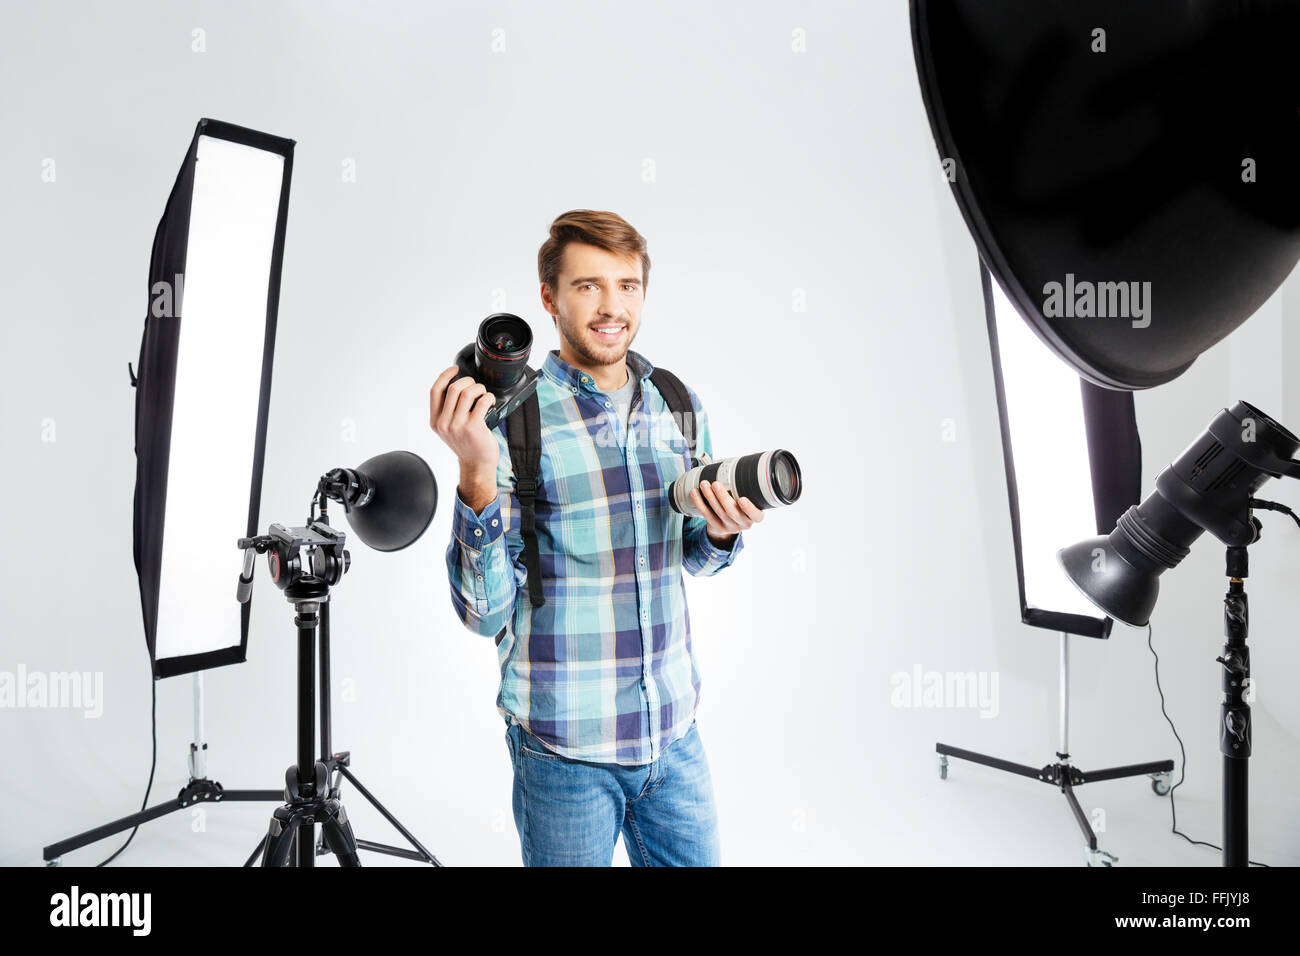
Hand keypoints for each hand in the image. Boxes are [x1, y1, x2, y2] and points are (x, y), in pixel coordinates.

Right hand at [430, 365, 497, 509]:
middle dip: (468, 381)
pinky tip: (490, 401)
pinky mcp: (474, 427)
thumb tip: (457, 386)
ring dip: (479, 388)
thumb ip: (448, 411)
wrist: (477, 465)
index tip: (455, 369)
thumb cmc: (467, 445)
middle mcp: (444, 423)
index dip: (445, 376)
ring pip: (467, 393)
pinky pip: (482, 402)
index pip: (435, 391)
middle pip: (453, 389)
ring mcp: (458, 426)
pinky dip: (488, 397)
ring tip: (484, 394)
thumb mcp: (449, 429)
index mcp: (435, 421)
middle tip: (476, 386)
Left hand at [690, 479, 762, 547]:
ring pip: (719, 512)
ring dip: (710, 497)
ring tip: (704, 484)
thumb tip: (750, 458)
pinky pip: (707, 515)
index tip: (742, 499)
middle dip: (723, 497)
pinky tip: (695, 493)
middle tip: (716, 484)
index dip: (749, 508)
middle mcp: (744, 523)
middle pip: (733, 512)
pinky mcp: (718, 527)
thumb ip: (750, 484)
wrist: (732, 522)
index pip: (756, 515)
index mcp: (755, 516)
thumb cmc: (742, 505)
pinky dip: (700, 503)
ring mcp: (730, 527)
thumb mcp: (751, 497)